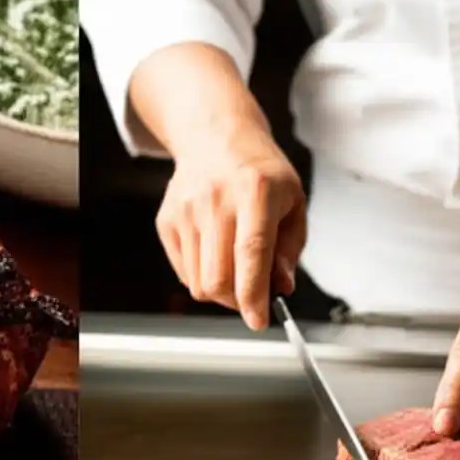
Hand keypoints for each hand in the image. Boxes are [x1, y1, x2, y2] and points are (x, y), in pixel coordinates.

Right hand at [155, 130, 306, 329]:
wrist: (215, 139)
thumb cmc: (260, 173)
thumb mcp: (293, 202)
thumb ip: (290, 248)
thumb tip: (279, 287)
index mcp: (255, 191)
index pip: (252, 252)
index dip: (254, 293)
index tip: (259, 320)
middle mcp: (216, 200)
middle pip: (218, 278)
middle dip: (237, 302)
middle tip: (252, 297)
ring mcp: (186, 211)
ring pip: (198, 283)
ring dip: (221, 292)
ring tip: (236, 272)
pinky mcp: (167, 221)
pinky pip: (183, 273)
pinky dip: (202, 277)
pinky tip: (215, 254)